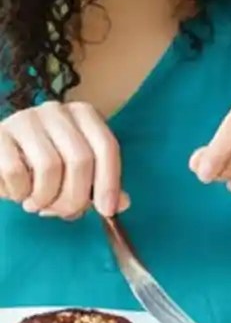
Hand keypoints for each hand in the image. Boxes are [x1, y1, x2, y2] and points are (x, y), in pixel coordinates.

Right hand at [0, 101, 128, 218]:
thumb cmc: (38, 164)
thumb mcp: (72, 171)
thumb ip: (97, 185)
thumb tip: (122, 204)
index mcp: (83, 114)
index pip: (106, 147)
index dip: (110, 182)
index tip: (107, 211)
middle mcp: (57, 110)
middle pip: (81, 159)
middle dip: (75, 196)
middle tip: (63, 212)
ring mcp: (26, 119)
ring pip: (49, 166)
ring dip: (45, 197)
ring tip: (37, 203)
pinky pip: (16, 171)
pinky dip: (20, 192)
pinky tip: (18, 192)